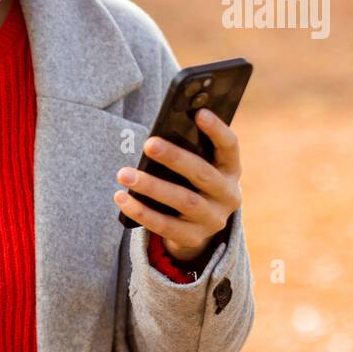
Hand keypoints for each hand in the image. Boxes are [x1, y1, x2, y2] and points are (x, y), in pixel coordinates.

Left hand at [113, 108, 242, 261]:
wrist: (197, 229)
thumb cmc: (190, 185)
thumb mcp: (197, 169)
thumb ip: (187, 153)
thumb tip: (156, 137)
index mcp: (230, 171)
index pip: (229, 147)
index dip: (217, 130)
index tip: (199, 113)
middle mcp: (228, 195)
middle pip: (202, 174)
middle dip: (175, 157)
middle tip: (148, 143)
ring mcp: (213, 219)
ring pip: (183, 200)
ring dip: (151, 186)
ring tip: (124, 173)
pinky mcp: (194, 238)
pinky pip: (165, 226)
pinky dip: (141, 211)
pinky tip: (122, 198)